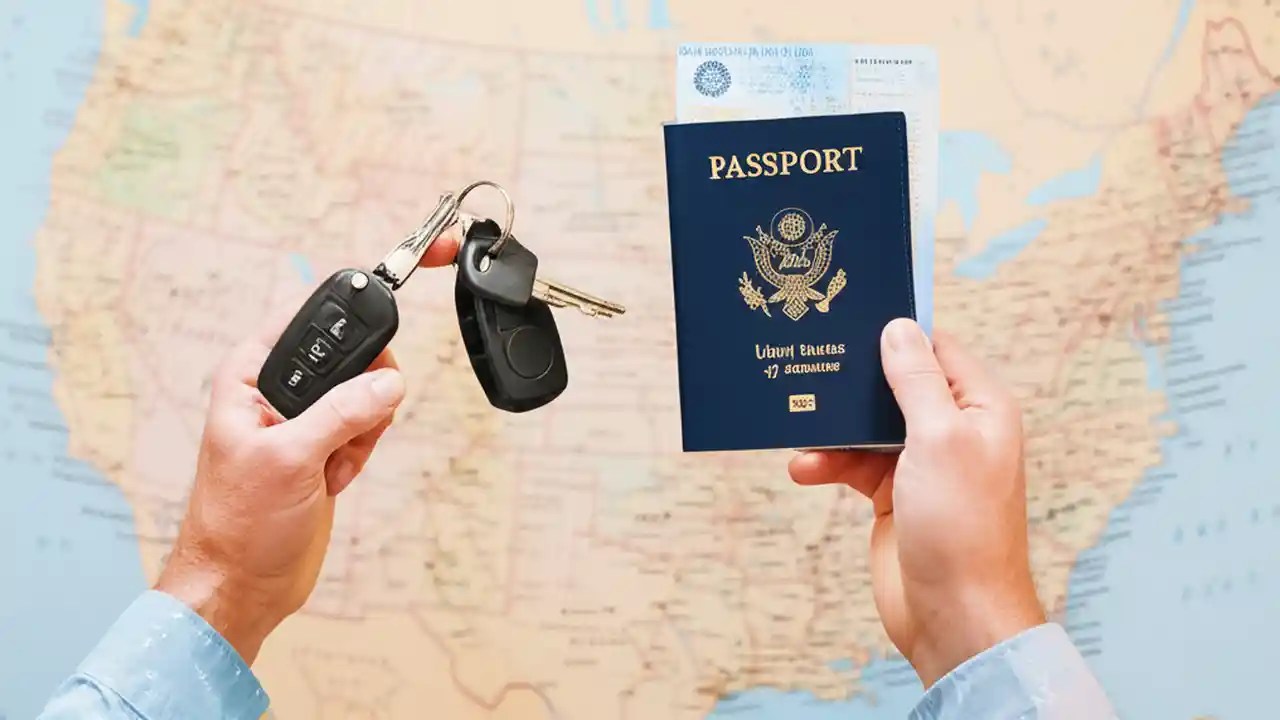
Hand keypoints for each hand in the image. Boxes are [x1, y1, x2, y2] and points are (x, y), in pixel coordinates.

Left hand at [155, 236, 458, 664]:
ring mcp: (307, 417)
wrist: (243, 587)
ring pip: (370, 391)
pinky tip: (333, 481)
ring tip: (329, 466)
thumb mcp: (287, 461)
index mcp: (251, 371)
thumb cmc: (238, 524)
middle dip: (368, 389)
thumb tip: (390, 381)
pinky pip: (370, 427)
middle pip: (355, 351)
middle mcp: (279, 387)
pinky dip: (363, 453)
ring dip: (364, 431)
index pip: (314, 311)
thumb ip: (341, 413)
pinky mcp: (328, 446)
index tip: (410, 268)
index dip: (360, 293)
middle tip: (349, 426)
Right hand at [789, 319, 1044, 687]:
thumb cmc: (961, 526)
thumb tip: (898, 329)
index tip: (851, 315)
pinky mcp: (893, 494)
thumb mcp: (939, 439)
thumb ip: (916, 381)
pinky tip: (804, 469)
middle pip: (895, 384)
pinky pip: (853, 463)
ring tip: (799, 430)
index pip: (936, 349)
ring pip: (867, 425)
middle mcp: (954, 429)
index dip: (897, 332)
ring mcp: (922, 463)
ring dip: (833, 429)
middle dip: (854, 381)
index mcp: (980, 407)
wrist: (955, 615)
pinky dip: (828, 463)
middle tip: (812, 362)